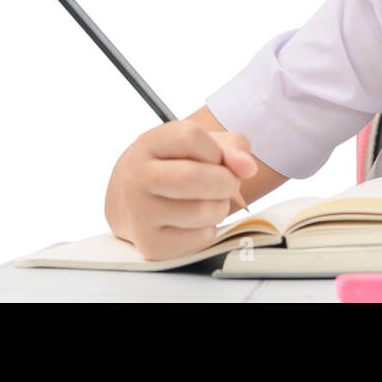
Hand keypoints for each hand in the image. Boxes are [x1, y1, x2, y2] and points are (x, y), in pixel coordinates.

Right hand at [104, 119, 258, 260]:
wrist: (133, 198)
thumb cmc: (175, 166)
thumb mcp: (200, 144)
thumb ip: (232, 147)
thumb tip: (248, 167)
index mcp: (147, 144)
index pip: (190, 137)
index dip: (214, 149)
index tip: (214, 158)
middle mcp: (136, 178)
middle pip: (194, 178)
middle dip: (226, 181)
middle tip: (228, 183)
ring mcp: (139, 213)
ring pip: (203, 211)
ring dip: (220, 206)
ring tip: (209, 201)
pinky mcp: (150, 244)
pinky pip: (201, 238)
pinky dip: (209, 229)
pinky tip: (195, 220)